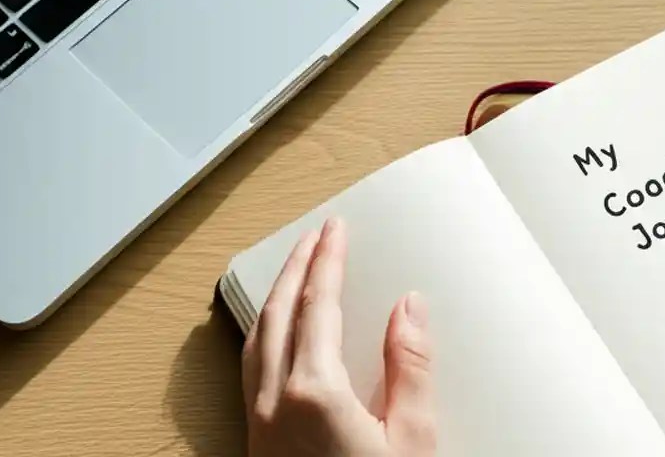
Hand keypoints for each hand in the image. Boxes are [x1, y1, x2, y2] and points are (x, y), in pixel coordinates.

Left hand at [242, 217, 435, 455]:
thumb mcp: (412, 440)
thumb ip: (410, 371)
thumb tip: (409, 310)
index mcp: (315, 393)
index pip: (318, 307)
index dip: (327, 261)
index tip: (334, 230)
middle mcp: (275, 402)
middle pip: (278, 313)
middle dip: (295, 268)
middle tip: (313, 237)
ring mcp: (259, 423)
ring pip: (257, 340)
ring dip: (276, 297)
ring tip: (294, 273)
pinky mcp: (256, 442)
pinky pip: (252, 368)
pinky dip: (265, 332)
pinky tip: (278, 332)